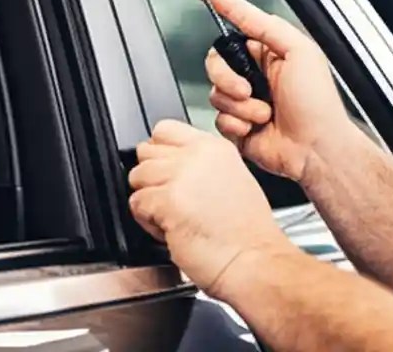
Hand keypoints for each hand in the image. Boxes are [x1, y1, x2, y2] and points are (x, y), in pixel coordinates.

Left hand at [128, 120, 293, 299]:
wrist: (255, 261)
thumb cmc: (247, 234)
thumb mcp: (231, 179)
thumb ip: (199, 165)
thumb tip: (169, 164)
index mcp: (213, 147)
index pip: (164, 129)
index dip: (159, 153)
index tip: (167, 173)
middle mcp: (196, 156)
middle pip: (145, 152)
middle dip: (151, 178)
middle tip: (171, 200)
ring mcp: (180, 176)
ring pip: (137, 177)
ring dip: (148, 200)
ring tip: (172, 217)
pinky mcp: (167, 200)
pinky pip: (137, 203)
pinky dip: (148, 222)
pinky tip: (171, 230)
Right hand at [190, 0, 351, 182]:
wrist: (316, 149)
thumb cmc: (318, 104)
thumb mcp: (301, 51)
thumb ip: (270, 27)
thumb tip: (244, 10)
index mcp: (269, 51)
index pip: (237, 19)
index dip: (217, 0)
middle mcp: (254, 73)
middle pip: (215, 61)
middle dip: (226, 77)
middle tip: (247, 88)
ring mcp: (244, 100)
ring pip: (215, 91)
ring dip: (239, 105)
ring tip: (264, 112)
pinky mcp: (237, 125)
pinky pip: (218, 117)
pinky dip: (236, 124)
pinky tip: (256, 127)